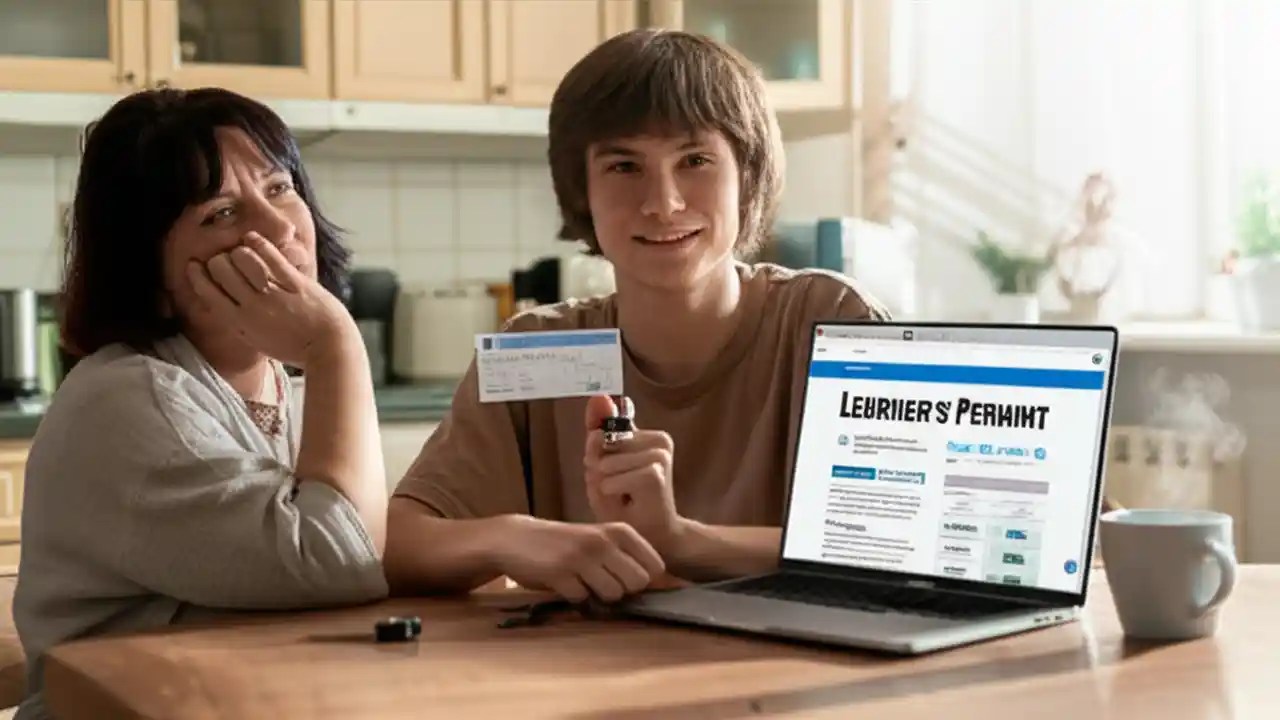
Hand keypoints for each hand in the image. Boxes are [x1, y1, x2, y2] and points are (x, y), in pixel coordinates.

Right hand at [187, 232, 351, 366]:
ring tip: (246, 252)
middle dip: (220, 259)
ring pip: (241, 258)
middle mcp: (252, 308)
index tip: (196, 265)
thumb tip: (223, 301)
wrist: (331, 348)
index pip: (206, 292)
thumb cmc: (296, 347)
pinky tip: (254, 239)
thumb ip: (240, 322)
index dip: (197, 274)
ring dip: (241, 251)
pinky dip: (258, 242)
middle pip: (220, 269)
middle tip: (229, 259)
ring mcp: (273, 294)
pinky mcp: (295, 283)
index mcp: (240, 324)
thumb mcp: (258, 341)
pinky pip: (270, 255)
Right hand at [495, 516, 665, 602]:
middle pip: (638, 583)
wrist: (515, 538)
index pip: (656, 566)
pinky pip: (582, 599)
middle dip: (624, 590)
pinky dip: (575, 598)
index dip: (645, 580)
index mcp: (618, 531)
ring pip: (613, 594)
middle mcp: (603, 541)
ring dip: (598, 596)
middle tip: (602, 582)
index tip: (626, 579)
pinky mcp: (560, 573)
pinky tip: (564, 583)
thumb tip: (668, 584)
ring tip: (582, 582)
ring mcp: (581, 557)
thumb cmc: (565, 542)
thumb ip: (627, 557)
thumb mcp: (599, 540)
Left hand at [583, 395, 684, 555]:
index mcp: (646, 434)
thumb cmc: (626, 505)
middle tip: (620, 490)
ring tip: (625, 497)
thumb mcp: (602, 465)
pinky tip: (630, 503)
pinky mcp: (657, 472)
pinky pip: (612, 479)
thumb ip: (599, 430)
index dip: (597, 454)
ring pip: (604, 462)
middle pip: (600, 444)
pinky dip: (612, 495)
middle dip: (599, 471)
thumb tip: (600, 396)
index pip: (602, 428)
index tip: (614, 472)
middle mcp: (659, 438)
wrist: (653, 539)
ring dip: (605, 485)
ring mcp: (660, 453)